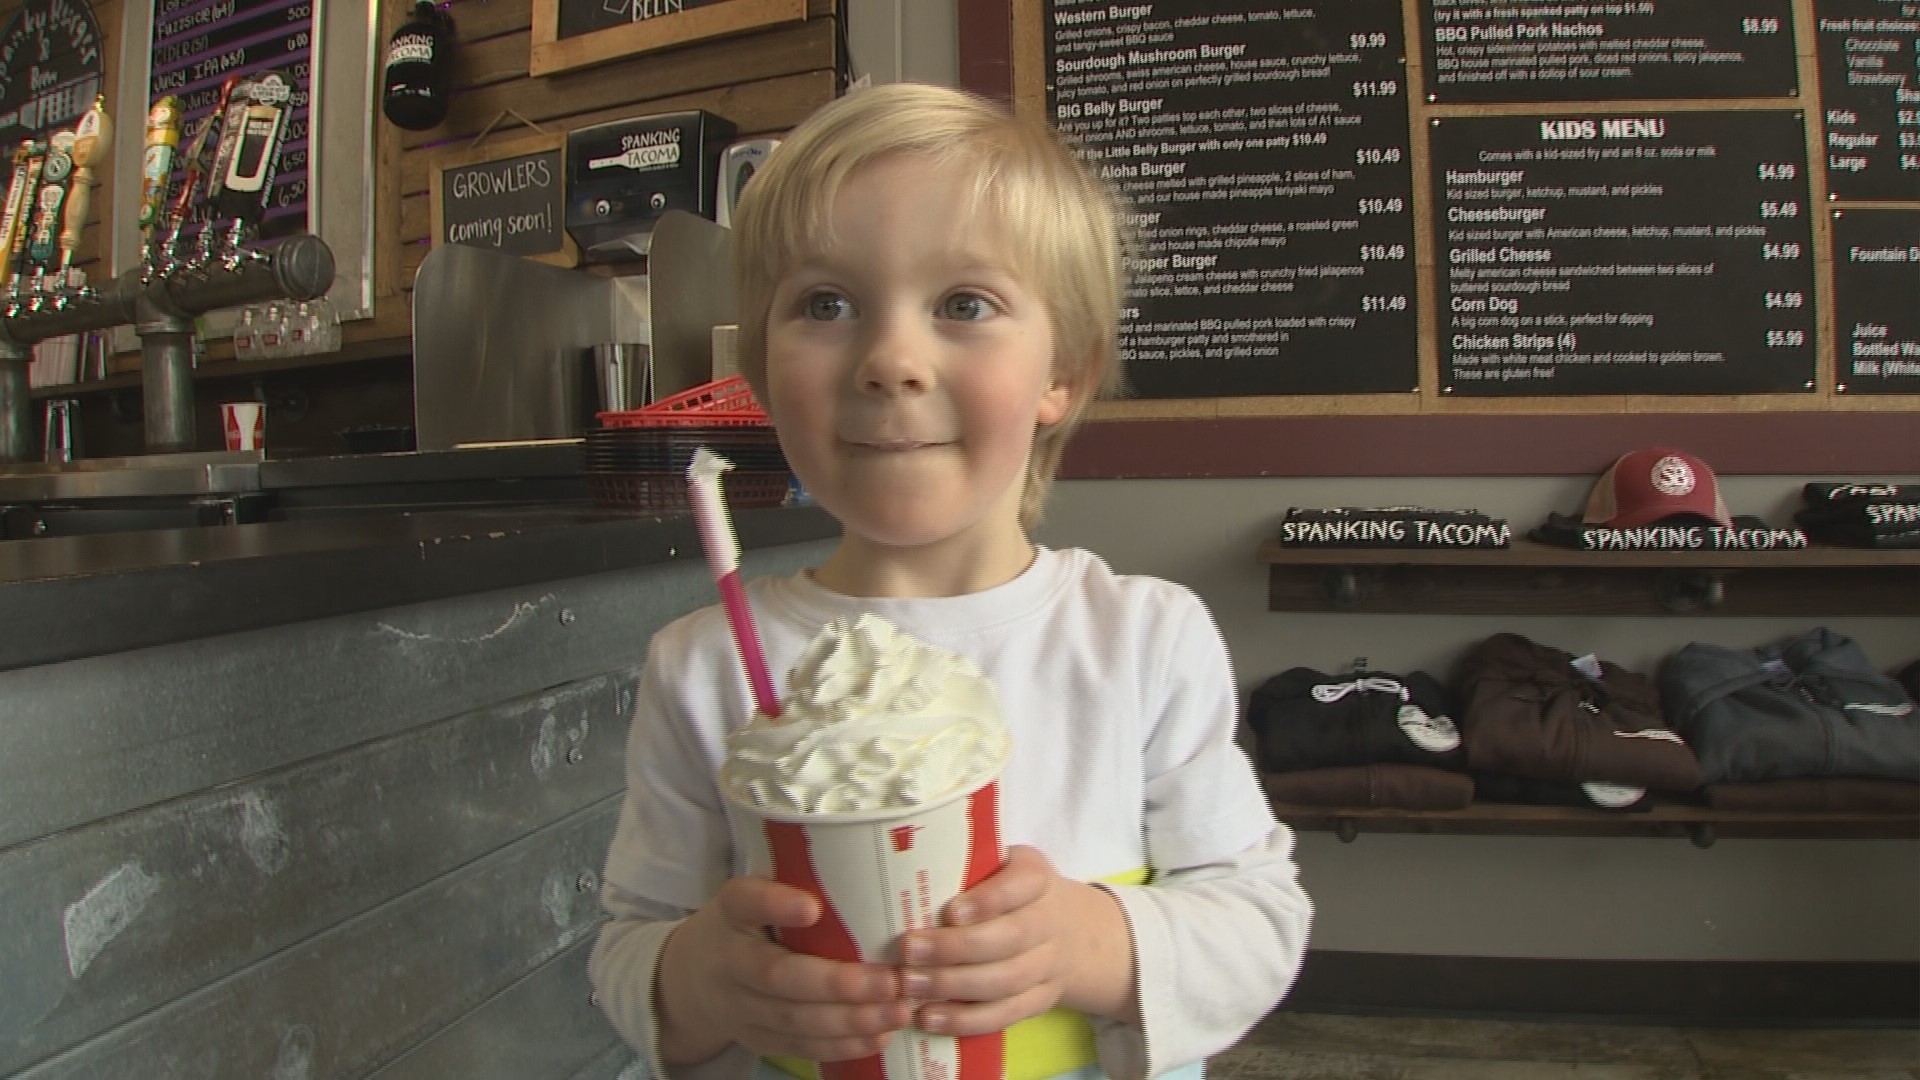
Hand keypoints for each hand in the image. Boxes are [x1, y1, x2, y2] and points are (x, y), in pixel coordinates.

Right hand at [658, 875, 913, 1064]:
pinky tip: (879, 1034)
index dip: (776, 904)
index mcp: (731, 911)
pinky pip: (800, 1046)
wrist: (696, 977)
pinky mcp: (755, 1038)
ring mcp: (738, 1007)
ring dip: (851, 1020)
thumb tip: (875, 872)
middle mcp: (728, 960)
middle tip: (890, 980)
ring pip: (794, 1019)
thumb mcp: (758, 894)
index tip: (812, 906)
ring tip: (897, 1010)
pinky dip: (843, 1044)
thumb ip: (799, 883)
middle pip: (777, 976)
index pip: (745, 901)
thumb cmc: (749, 924)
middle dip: (837, 983)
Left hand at [896, 845, 1134, 1036]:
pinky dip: (967, 1020)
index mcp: (1036, 878)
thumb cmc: (1011, 892)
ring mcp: (1049, 965)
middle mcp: (1049, 921)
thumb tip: (897, 870)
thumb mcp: (1002, 866)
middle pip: (1010, 938)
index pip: (1022, 884)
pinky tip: (930, 1017)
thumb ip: (966, 866)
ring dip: (954, 986)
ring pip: (1006, 981)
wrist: (1072, 932)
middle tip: (909, 950)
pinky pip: (1006, 1014)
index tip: (950, 911)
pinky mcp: (1041, 1000)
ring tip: (910, 985)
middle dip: (956, 948)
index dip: (990, 900)